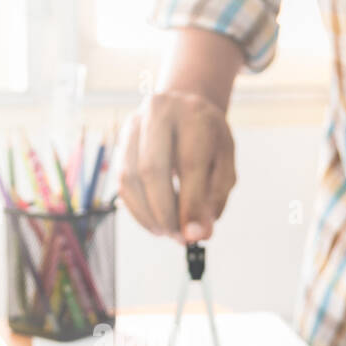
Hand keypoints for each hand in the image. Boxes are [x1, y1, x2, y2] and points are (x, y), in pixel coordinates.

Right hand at [117, 90, 235, 242]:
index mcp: (194, 115)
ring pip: (130, 177)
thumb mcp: (224, 162)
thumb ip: (215, 196)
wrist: (185, 108)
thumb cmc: (208, 140)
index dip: (190, 205)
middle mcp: (159, 111)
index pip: (189, 165)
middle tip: (178, 238)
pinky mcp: (121, 139)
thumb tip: (200, 234)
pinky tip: (154, 222)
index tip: (194, 237)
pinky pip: (121, 180)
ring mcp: (135, 123)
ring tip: (167, 232)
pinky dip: (136, 208)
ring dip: (148, 214)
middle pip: (151, 170)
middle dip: (164, 212)